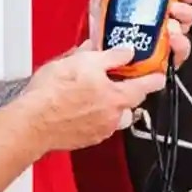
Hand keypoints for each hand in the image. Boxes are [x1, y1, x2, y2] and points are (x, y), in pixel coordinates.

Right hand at [20, 45, 166, 152]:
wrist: (33, 121)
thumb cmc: (53, 94)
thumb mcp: (83, 61)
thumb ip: (110, 56)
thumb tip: (124, 52)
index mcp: (117, 97)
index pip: (146, 87)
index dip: (155, 79)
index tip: (158, 76)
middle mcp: (112, 117)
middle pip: (130, 104)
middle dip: (127, 92)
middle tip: (116, 79)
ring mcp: (99, 130)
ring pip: (113, 116)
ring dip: (109, 105)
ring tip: (93, 94)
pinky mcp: (84, 139)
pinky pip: (97, 125)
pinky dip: (93, 116)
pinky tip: (78, 107)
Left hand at [86, 0, 191, 68]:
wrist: (98, 63)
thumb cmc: (105, 33)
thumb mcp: (102, 6)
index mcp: (155, 9)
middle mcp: (164, 26)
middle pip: (185, 15)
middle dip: (185, 9)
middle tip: (175, 7)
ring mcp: (165, 46)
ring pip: (185, 34)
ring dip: (182, 27)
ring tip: (171, 24)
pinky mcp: (163, 63)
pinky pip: (177, 55)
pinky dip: (179, 46)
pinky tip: (172, 40)